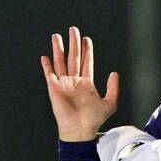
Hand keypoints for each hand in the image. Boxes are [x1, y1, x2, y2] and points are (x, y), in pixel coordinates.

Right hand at [41, 26, 119, 140]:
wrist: (80, 130)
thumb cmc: (94, 120)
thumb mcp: (109, 104)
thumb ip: (113, 88)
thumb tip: (114, 73)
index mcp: (87, 84)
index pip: (87, 62)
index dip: (87, 51)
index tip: (87, 39)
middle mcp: (74, 82)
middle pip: (73, 58)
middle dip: (73, 44)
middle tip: (73, 30)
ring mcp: (64, 84)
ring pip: (60, 62)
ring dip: (59, 49)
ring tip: (57, 35)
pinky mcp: (54, 89)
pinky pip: (49, 74)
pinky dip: (47, 66)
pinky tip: (45, 57)